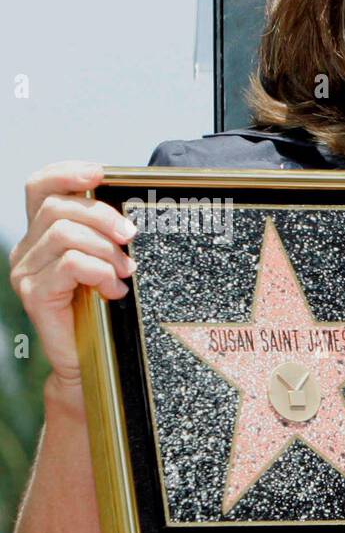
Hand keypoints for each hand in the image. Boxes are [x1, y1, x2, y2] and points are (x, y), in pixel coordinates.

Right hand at [9, 161, 134, 391]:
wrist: (89, 361)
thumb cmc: (103, 310)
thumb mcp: (105, 263)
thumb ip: (104, 236)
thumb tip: (129, 213)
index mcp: (42, 234)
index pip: (40, 186)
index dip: (67, 171)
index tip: (100, 171)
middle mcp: (27, 249)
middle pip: (58, 206)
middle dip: (102, 215)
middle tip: (130, 236)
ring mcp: (26, 271)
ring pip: (65, 233)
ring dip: (105, 248)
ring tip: (125, 271)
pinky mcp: (34, 293)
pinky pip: (70, 264)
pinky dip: (100, 272)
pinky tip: (114, 290)